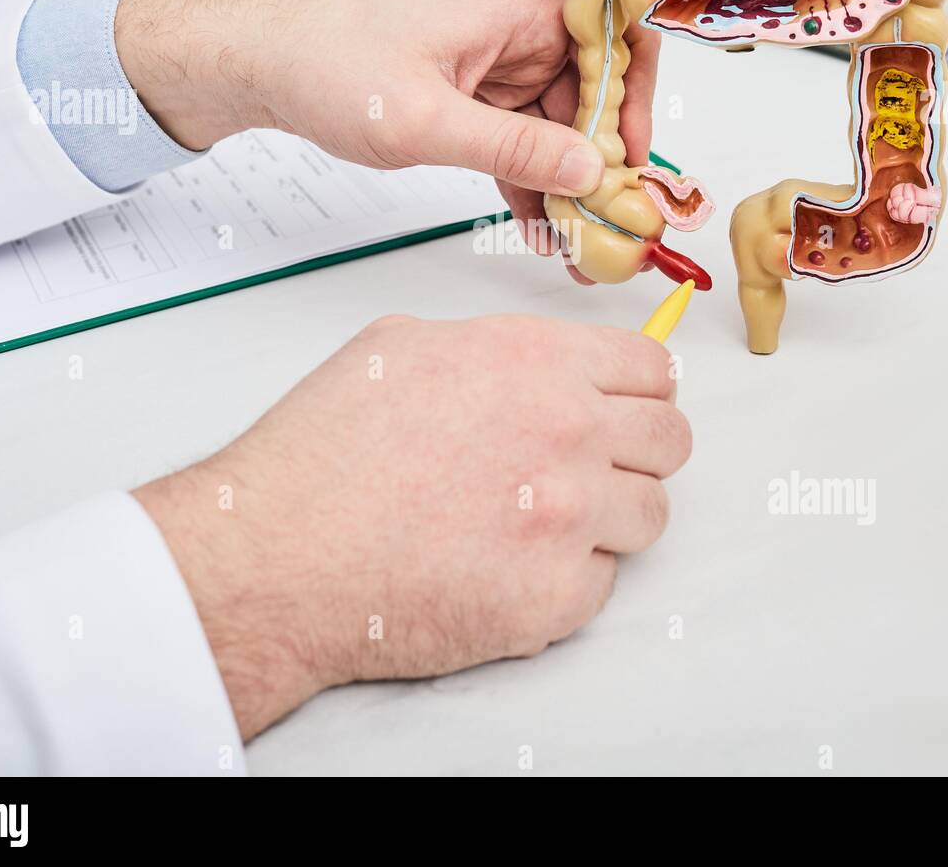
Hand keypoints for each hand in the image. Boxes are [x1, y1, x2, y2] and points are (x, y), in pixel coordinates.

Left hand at [114, 0, 659, 269]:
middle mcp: (511, 35)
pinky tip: (541, 228)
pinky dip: (527, 182)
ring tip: (580, 245)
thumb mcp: (427, 119)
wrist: (258, 61)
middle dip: (601, 165)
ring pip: (553, 129)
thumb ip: (514, 147)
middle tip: (609, 226)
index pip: (613, 41)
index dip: (634, 101)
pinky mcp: (467, 99)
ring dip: (566, 186)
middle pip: (588, 98)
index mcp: (514, 10)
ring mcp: (490, 69)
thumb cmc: (325, 60)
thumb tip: (588, 167)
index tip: (633, 160)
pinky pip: (516, 143)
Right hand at [133, 313, 689, 738]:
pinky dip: (563, 582)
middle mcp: (567, 431)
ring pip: (648, 516)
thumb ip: (492, 348)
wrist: (276, 553)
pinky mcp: (552, 599)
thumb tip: (534, 367)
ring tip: (534, 524)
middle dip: (638, 452)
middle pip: (672, 440)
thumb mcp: (401, 346)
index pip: (654, 368)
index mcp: (536, 360)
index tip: (627, 407)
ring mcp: (567, 519)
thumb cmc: (321, 453)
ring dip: (605, 519)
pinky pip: (601, 586)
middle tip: (589, 468)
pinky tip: (502, 569)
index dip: (641, 389)